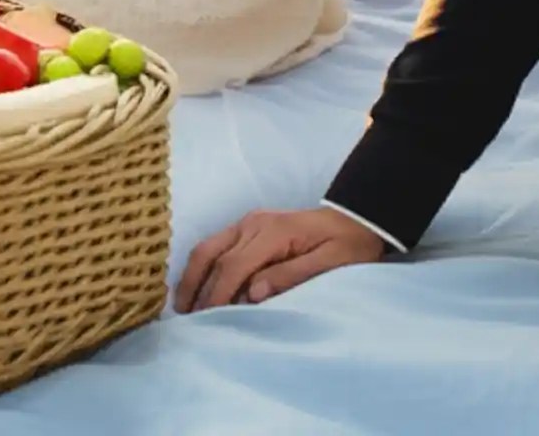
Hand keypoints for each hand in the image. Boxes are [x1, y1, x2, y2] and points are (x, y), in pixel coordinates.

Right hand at [174, 206, 384, 312]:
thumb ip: (291, 276)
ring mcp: (247, 223)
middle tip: (183, 315)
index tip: (207, 319)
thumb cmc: (347, 245)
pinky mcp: (247, 227)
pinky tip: (198, 285)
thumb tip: (253, 294)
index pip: (233, 265)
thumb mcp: (330, 264)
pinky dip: (202, 266)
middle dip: (194, 285)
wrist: (354, 218)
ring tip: (183, 303)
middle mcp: (252, 224)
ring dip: (192, 275)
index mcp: (273, 233)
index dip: (217, 293)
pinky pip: (216, 245)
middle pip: (211, 254)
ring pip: (207, 247)